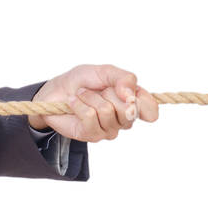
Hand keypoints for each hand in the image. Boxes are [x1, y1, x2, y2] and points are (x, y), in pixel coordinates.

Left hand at [28, 64, 158, 140]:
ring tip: (83, 95)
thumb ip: (124, 79)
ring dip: (91, 98)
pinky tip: (74, 103)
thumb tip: (131, 96)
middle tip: (98, 90)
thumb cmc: (83, 80)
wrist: (56, 90)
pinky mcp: (92, 135)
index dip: (142, 102)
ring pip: (107, 112)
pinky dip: (79, 104)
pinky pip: (91, 117)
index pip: (150, 110)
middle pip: (129, 111)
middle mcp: (124, 118)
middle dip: (109, 93)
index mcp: (132, 101)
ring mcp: (109, 129)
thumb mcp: (105, 71)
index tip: (126, 91)